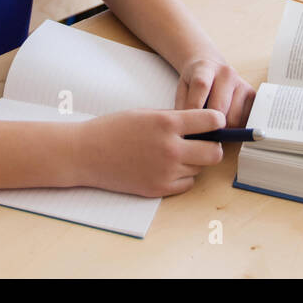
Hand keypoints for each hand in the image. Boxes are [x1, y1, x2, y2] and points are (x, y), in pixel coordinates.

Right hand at [74, 108, 225, 197]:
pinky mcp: (158, 189)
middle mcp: (170, 148)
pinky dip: (183, 176)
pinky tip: (168, 167)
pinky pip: (187, 184)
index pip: (212, 121)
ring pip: (200, 169)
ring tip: (175, 153)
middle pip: (215, 153)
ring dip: (194, 161)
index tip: (214, 122)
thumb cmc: (113, 129)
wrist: (86, 153)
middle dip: (212, 146)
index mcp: (166, 123)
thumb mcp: (145, 113)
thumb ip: (174, 119)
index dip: (216, 121)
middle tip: (202, 142)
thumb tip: (202, 124)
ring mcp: (165, 171)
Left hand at [175, 56, 254, 126]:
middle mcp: (226, 73)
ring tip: (212, 126)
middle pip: (220, 107)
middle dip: (209, 125)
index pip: (201, 86)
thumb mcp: (182, 89)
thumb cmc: (194, 83)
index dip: (195, 109)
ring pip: (233, 118)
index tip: (190, 124)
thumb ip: (183, 107)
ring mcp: (241, 84)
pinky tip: (225, 123)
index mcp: (205, 68)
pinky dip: (234, 128)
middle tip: (201, 131)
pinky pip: (245, 121)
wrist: (210, 67)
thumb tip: (189, 132)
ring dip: (222, 128)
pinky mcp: (252, 96)